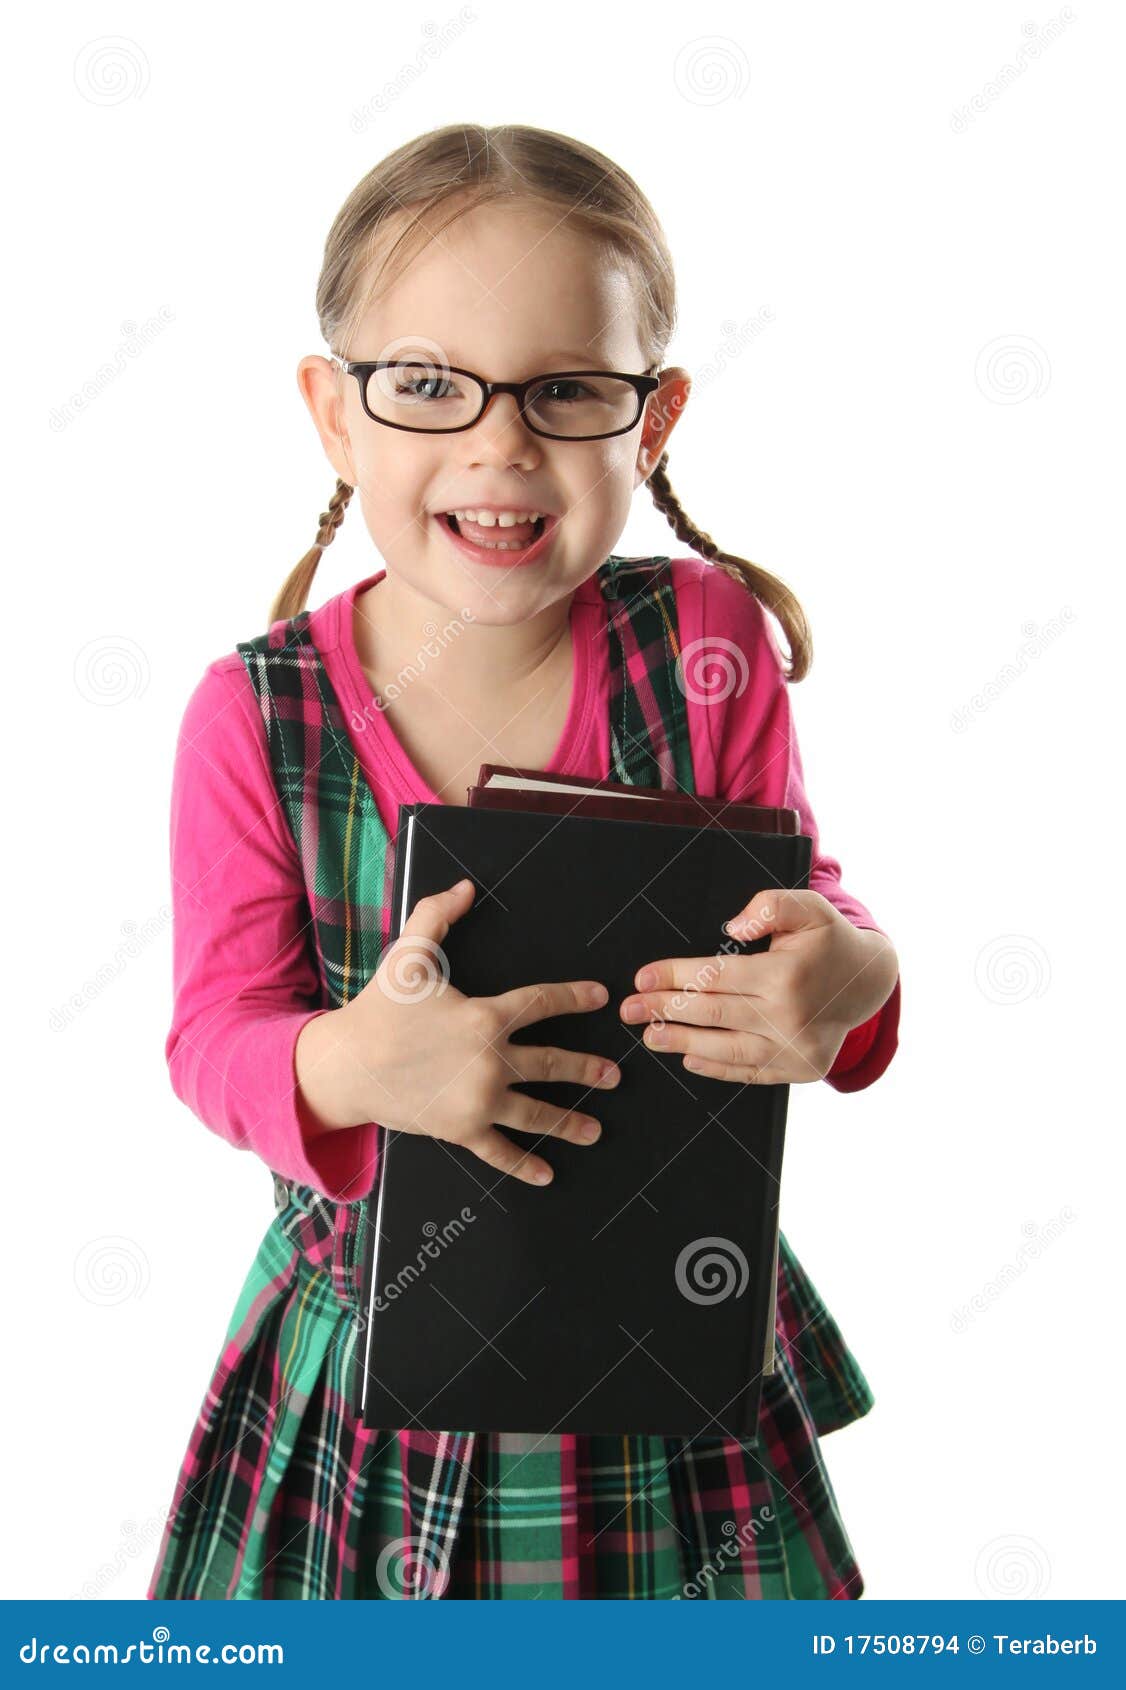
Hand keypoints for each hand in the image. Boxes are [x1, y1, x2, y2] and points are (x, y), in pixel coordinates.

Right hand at [302, 878, 619, 1186]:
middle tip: (614, 1074)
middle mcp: (490, 1061)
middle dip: (588, 1068)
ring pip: (537, 1113)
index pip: (543, 1002)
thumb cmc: (378, 1010)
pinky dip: (525, 1165)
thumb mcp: (407, 956)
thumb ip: (436, 916)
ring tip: (596, 1128)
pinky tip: (548, 1174)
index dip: (575, 997)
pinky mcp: (460, 1130)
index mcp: (485, 1017)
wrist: (344, 1066)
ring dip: (571, 1122)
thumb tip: (465, 886)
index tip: (600, 997)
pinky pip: (500, 1151)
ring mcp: (478, 1100)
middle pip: (552, 1064)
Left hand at [618, 889, 898, 1085]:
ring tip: (650, 1036)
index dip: (674, 975)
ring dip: (682, 1042)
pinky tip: (689, 1057)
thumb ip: (770, 906)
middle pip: (713, 1013)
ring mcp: (796, 1048)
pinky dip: (717, 1067)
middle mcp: (790, 1016)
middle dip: (664, 1010)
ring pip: (726, 1048)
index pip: (716, 976)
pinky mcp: (800, 1069)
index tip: (642, 977)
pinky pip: (750, 1071)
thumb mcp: (808, 907)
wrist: (868, 982)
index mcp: (786, 974)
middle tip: (629, 1009)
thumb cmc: (828, 940)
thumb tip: (733, 927)